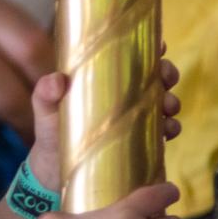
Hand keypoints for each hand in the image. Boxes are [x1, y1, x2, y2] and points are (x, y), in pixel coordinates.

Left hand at [25, 54, 178, 199]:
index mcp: (104, 78)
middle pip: (155, 76)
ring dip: (172, 100)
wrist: (56, 173)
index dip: (149, 46)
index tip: (160, 45)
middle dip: (167, 72)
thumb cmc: (51, 134)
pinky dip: (172, 128)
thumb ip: (44, 94)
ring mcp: (135, 118)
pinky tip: (169, 130)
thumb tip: (57, 80)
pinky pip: (164, 131)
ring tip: (169, 107)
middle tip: (166, 78)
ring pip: (164, 101)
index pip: (131, 55)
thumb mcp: (44, 111)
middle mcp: (124, 95)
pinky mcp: (141, 141)